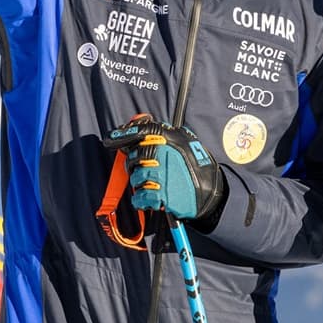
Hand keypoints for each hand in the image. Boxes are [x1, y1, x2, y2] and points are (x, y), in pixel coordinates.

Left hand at [104, 114, 227, 221]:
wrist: (211, 194)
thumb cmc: (198, 168)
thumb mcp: (187, 142)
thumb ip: (168, 134)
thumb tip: (144, 122)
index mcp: (171, 139)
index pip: (141, 132)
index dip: (123, 135)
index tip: (110, 139)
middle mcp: (164, 154)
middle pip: (134, 157)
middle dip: (133, 164)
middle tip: (141, 169)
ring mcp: (162, 175)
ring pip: (136, 177)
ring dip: (139, 183)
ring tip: (151, 184)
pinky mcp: (162, 195)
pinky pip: (140, 197)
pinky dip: (141, 200)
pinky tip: (148, 198)